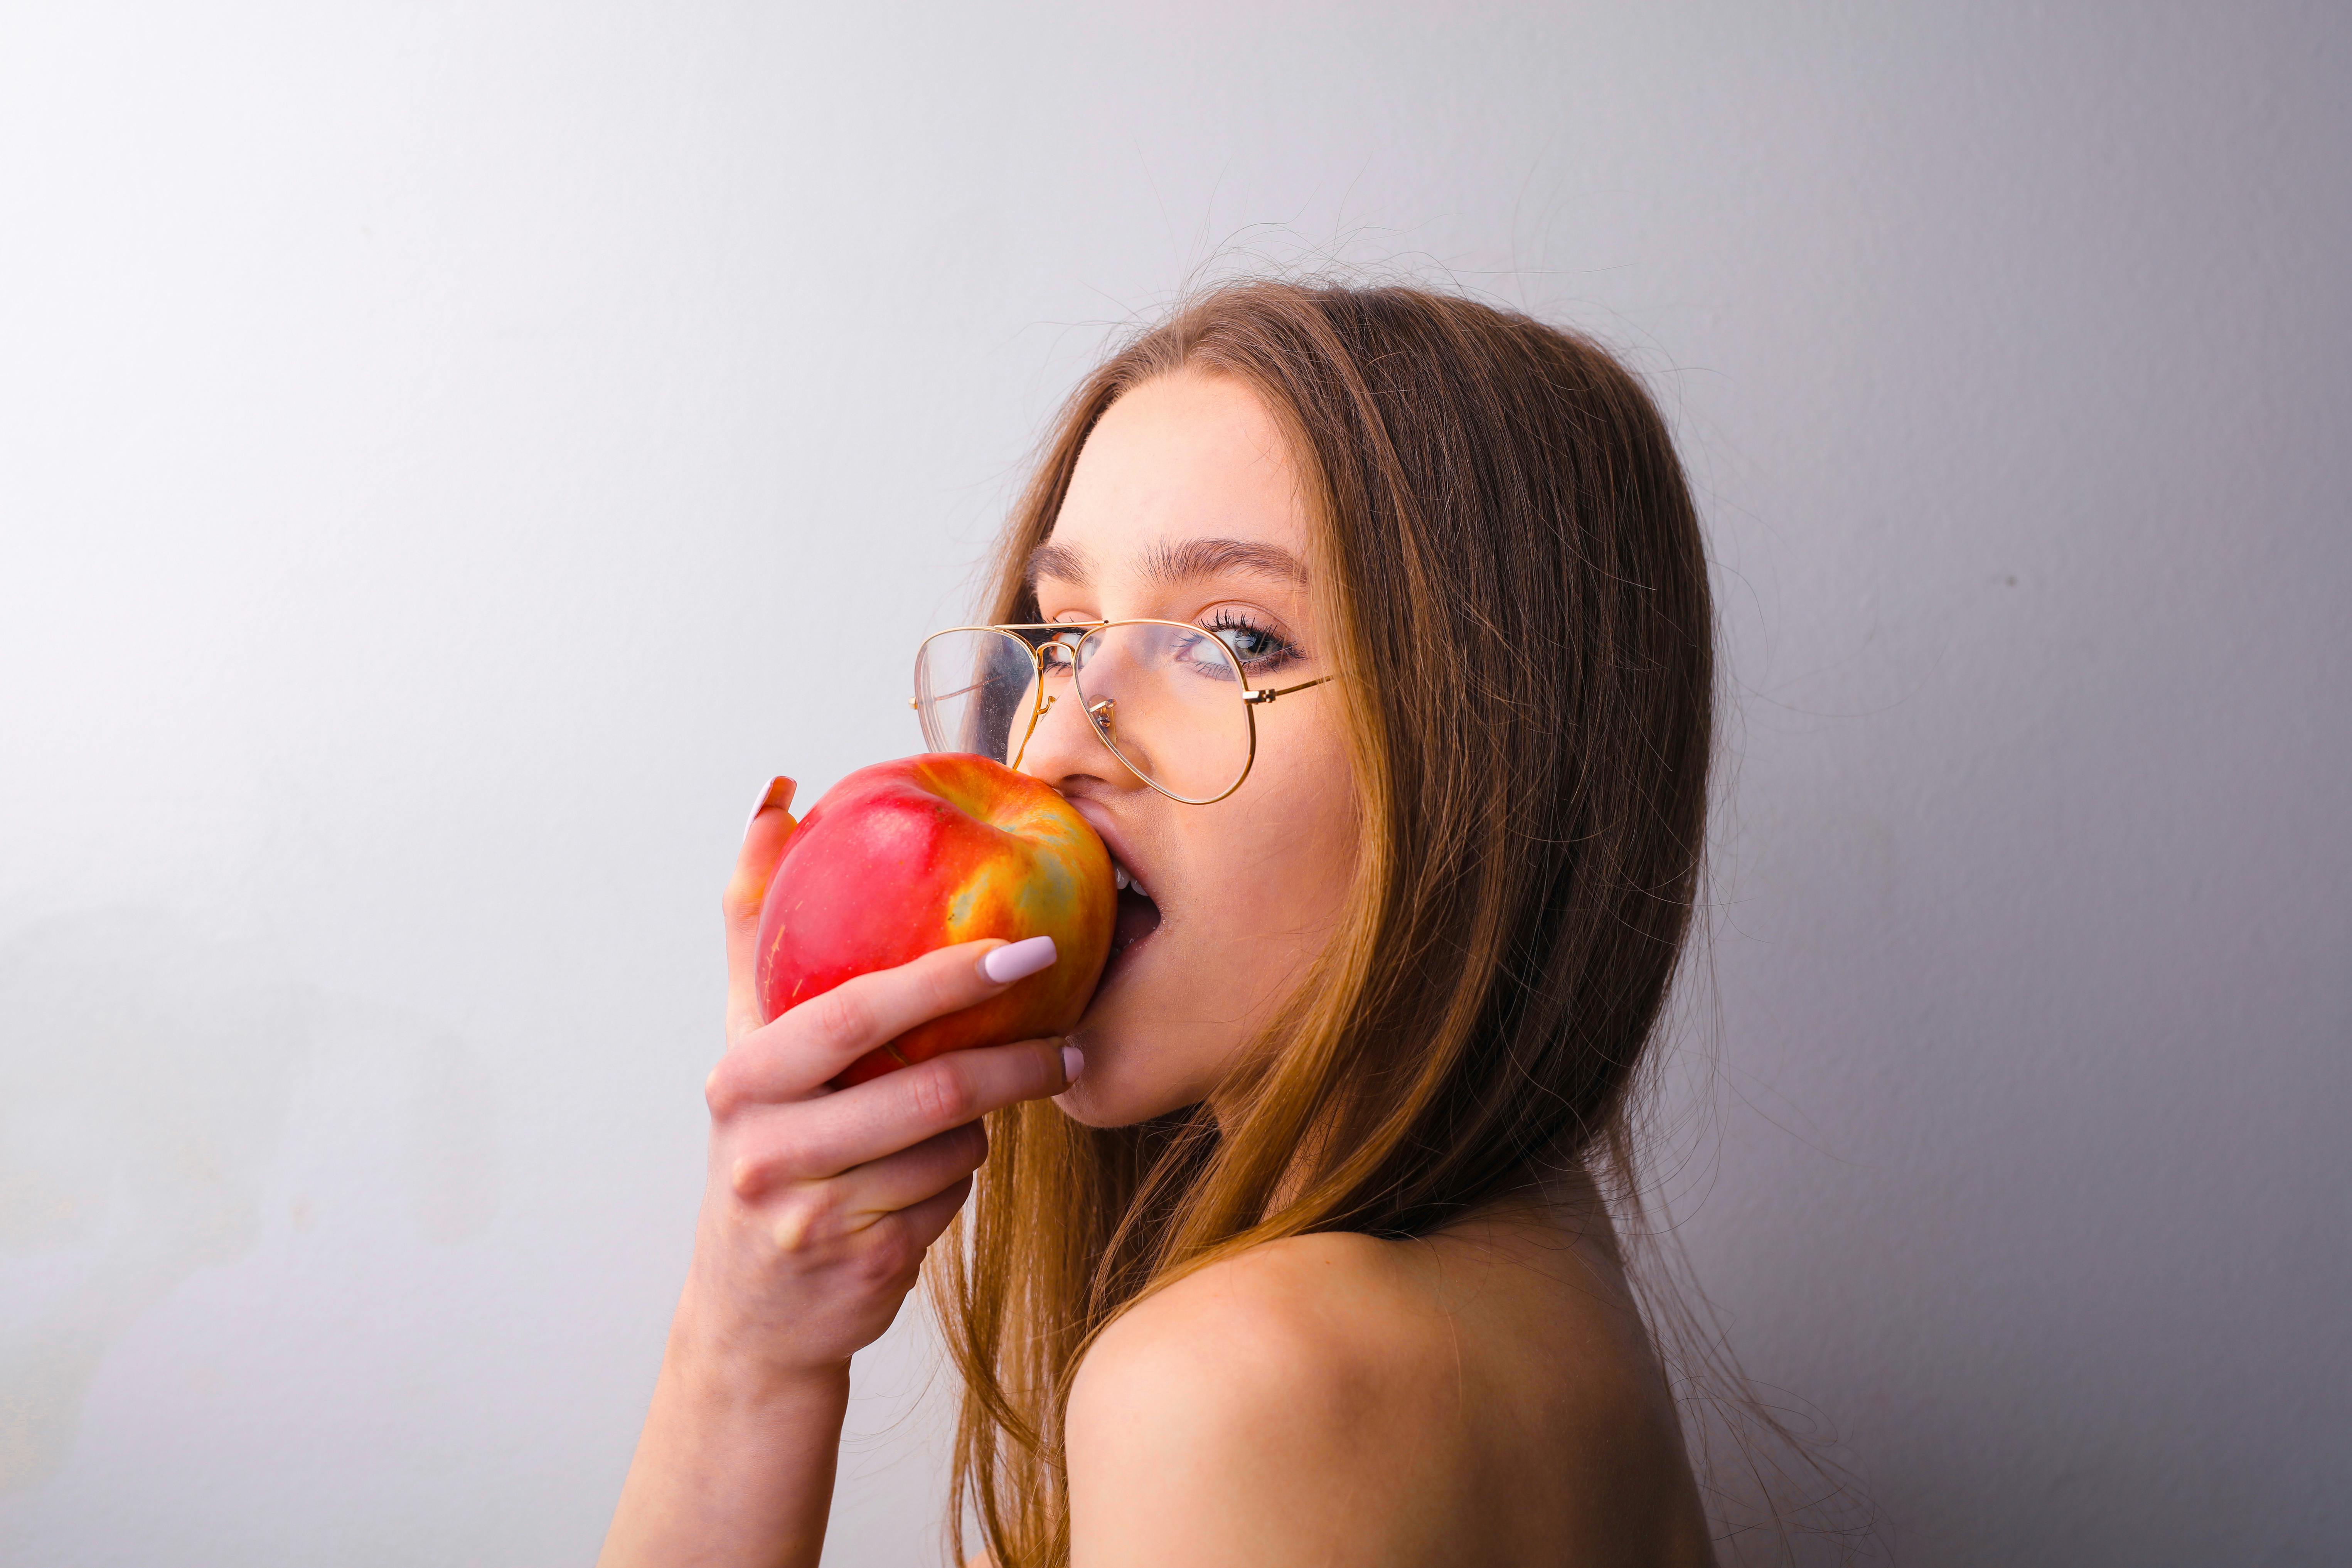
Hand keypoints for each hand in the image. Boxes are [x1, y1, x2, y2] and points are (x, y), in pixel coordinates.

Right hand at [677, 777, 1080, 1389]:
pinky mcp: (864, 1264)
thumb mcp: (748, 1038)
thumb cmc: (767, 1141)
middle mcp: (765, 1148)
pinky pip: (952, 1197)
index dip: (944, 977)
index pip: (856, 1012)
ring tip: (990, 1102)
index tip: (1025, 949)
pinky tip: (948, 1165)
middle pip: (924, 1088)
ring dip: (986, 1123)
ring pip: (953, 1146)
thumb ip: (757, 920)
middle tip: (1072, 1030)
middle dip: (1010, 1058)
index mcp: (743, 1078)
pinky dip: (965, 1176)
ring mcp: (814, 1216)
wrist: (753, 1312)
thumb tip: (776, 796)